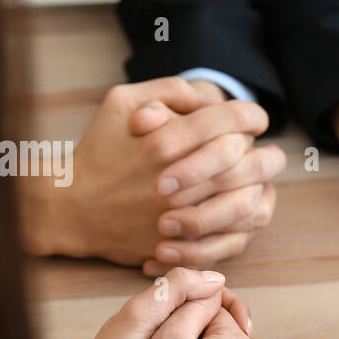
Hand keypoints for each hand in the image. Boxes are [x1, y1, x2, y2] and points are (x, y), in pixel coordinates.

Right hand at [20, 77, 283, 273]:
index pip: (230, 122)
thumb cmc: (100, 150)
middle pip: (248, 163)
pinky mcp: (183, 247)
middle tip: (265, 150)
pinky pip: (234, 238)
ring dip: (260, 188)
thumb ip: (170, 91)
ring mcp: (182, 218)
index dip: (252, 116)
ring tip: (258, 180)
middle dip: (265, 153)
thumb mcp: (121, 102)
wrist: (72, 208)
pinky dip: (246, 223)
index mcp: (165, 142)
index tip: (256, 119)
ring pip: (249, 203)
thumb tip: (213, 100)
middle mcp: (177, 181)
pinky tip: (245, 208)